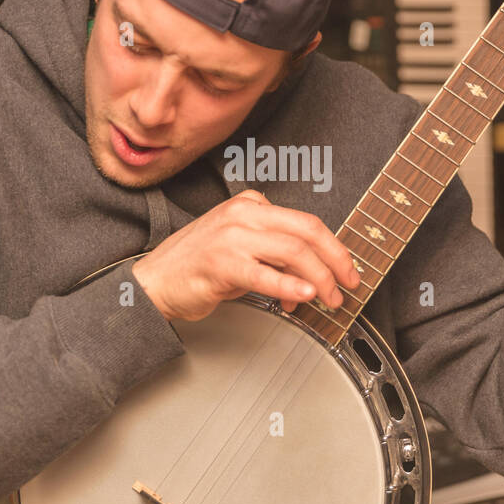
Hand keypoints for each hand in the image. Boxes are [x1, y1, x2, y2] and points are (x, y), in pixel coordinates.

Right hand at [130, 189, 361, 321]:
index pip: (306, 221)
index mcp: (250, 203)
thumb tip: (312, 275)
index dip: (333, 248)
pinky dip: (290, 285)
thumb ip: (275, 252)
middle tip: (348, 284)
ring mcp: (231, 237)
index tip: (346, 269)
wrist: (154, 282)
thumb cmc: (197, 267)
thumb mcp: (241, 246)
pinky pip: (264, 274)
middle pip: (307, 231)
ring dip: (319, 279)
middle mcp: (243, 214)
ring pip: (293, 251)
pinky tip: (303, 296)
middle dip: (336, 261)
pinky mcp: (222, 264)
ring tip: (328, 299)